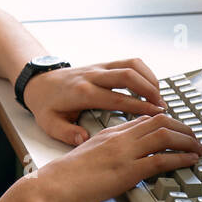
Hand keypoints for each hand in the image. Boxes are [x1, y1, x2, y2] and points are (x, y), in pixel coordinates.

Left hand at [23, 57, 167, 144]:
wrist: (39, 82)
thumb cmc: (46, 105)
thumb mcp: (49, 124)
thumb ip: (66, 133)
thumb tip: (83, 139)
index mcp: (82, 93)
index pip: (115, 98)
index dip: (137, 106)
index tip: (154, 114)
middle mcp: (93, 76)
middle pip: (127, 76)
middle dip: (149, 90)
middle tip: (163, 106)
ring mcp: (99, 68)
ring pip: (131, 65)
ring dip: (149, 78)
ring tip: (160, 96)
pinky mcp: (103, 64)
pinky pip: (128, 62)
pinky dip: (144, 71)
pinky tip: (151, 84)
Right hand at [32, 114, 201, 201]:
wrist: (53, 185)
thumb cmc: (68, 175)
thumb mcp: (91, 154)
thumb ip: (110, 149)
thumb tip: (128, 155)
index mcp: (111, 132)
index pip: (146, 119)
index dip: (168, 121)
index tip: (180, 129)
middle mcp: (120, 138)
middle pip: (159, 121)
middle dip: (183, 127)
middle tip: (196, 137)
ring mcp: (124, 153)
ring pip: (164, 135)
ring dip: (187, 140)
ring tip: (199, 148)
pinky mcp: (127, 171)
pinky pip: (160, 159)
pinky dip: (180, 158)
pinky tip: (190, 160)